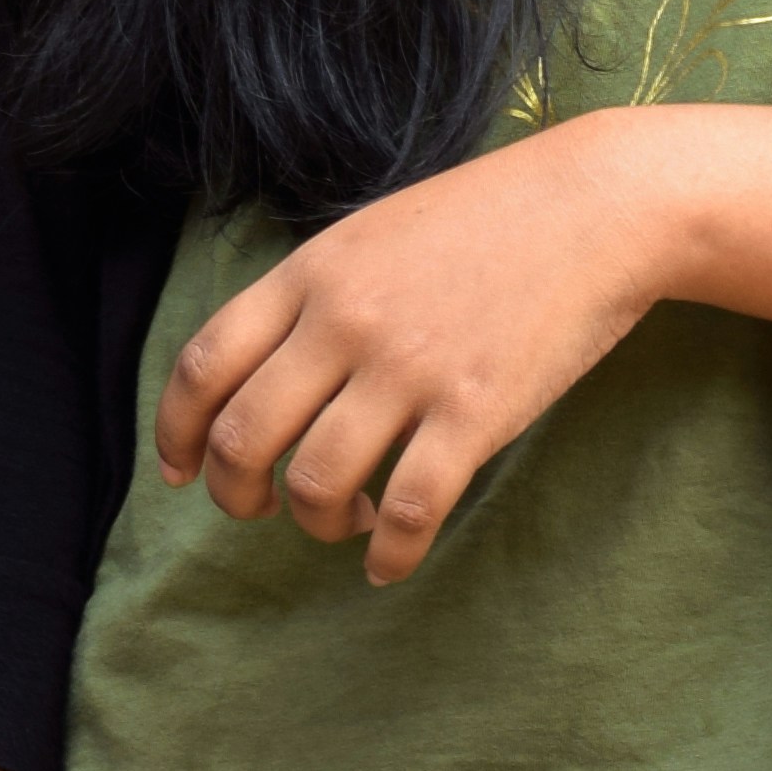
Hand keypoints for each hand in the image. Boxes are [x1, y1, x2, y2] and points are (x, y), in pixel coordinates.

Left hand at [157, 113, 684, 586]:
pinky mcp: (475, 413)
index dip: (176, 431)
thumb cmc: (484, 220)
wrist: (594, 207)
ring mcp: (410, 369)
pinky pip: (409, 511)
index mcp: (312, 272)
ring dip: (316, 523)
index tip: (182, 470)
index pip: (205, 363)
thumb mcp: (372, 233)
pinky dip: (389, 556)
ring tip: (345, 521)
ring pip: (317, 483)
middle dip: (236, 495)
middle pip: (245, 437)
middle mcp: (346, 322)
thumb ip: (313, 295)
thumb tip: (261, 372)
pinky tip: (389, 564)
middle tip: (259, 509)